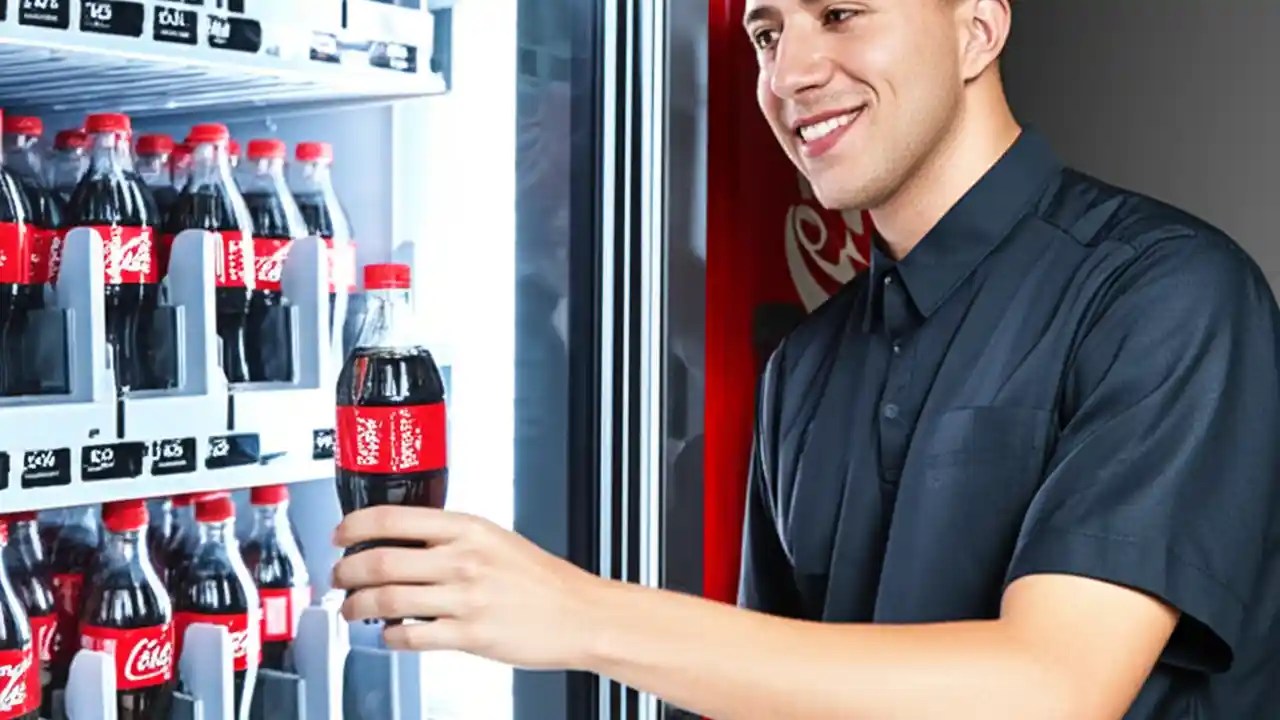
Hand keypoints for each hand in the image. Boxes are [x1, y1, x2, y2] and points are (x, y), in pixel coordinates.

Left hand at [331, 506, 609, 669]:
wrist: (580, 614)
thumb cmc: (542, 581)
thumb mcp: (497, 540)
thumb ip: (453, 539)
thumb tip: (404, 542)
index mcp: (469, 529)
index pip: (394, 517)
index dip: (354, 526)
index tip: (340, 534)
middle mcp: (463, 560)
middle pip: (381, 560)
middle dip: (346, 570)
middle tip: (339, 575)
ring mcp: (465, 599)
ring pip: (387, 599)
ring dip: (357, 606)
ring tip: (352, 608)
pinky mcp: (469, 636)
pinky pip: (411, 636)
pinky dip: (389, 636)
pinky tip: (389, 634)